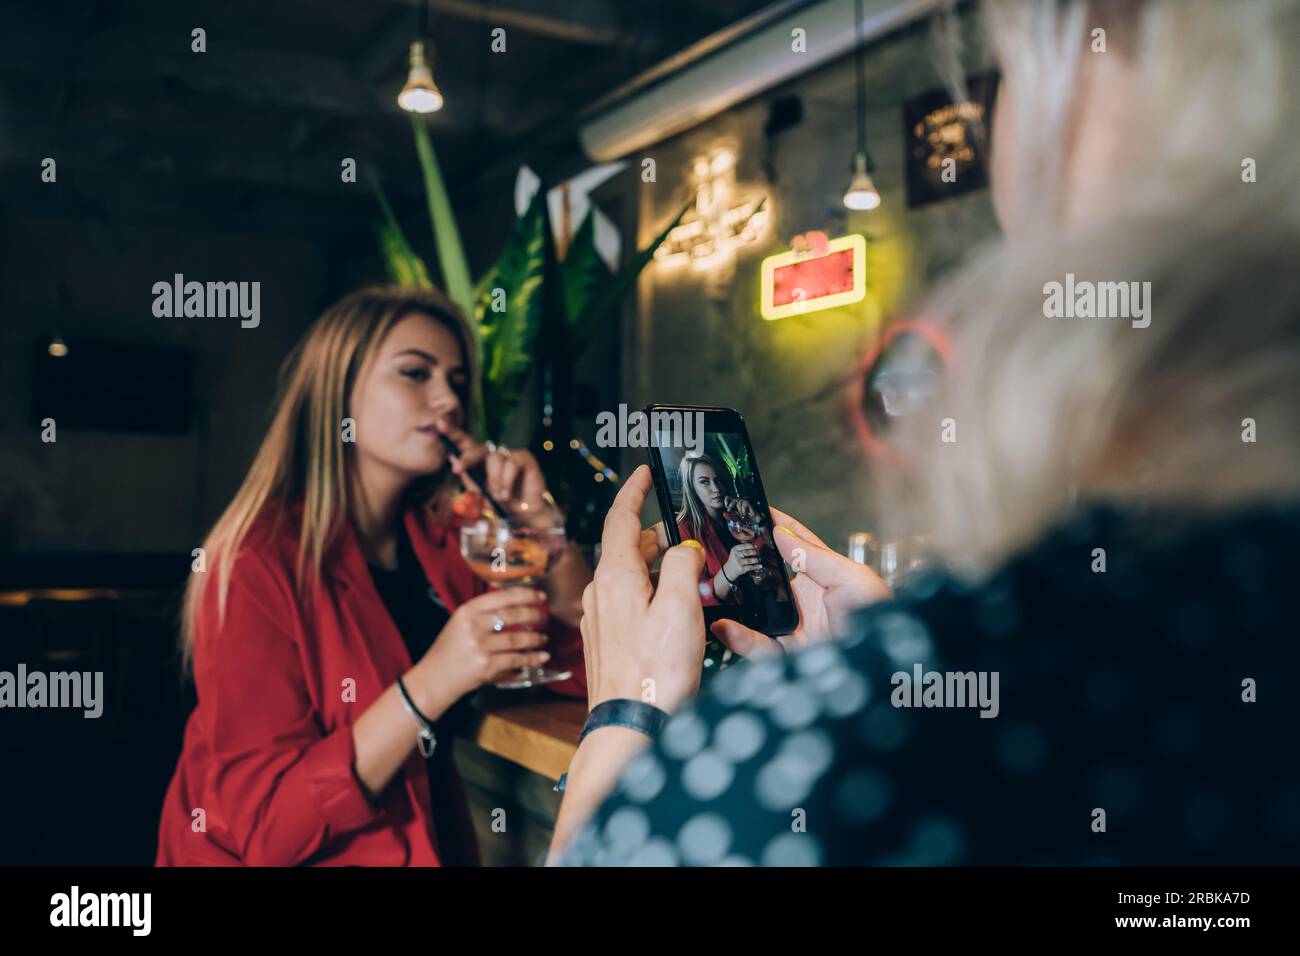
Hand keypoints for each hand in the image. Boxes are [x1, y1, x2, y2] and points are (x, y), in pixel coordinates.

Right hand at [412, 588, 551, 705]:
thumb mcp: (461, 622)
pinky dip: (532, 658)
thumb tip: (518, 602)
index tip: (541, 596)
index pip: (503, 597)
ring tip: (544, 638)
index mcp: (468, 610)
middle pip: (513, 615)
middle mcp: (473, 626)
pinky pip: (516, 659)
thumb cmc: (451, 648)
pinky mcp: (487, 666)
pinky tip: (542, 656)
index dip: (526, 595)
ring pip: (518, 639)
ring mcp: (480, 647)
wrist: (436, 677)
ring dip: (536, 638)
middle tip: (544, 617)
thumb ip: (484, 612)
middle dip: (534, 615)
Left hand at [435, 419, 549, 520]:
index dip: (452, 433)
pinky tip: (507, 493)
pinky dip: (507, 481)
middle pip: (477, 448)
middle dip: (466, 458)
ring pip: (494, 459)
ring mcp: (508, 454)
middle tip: (457, 470)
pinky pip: (511, 464)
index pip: (464, 444)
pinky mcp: (524, 457)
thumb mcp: (479, 493)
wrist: (524, 515)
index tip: (439, 425)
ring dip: (494, 481)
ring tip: (498, 497)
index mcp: (479, 462)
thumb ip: (468, 477)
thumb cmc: (500, 502)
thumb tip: (453, 458)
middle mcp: (492, 455)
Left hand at [580, 465, 706, 713]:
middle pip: (626, 548)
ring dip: (655, 568)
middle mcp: (599, 592)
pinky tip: (671, 609)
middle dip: (656, 536)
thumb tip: (684, 549)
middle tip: (686, 535)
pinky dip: (648, 592)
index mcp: (615, 575)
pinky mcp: (604, 640)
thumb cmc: (656, 672)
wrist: (630, 725)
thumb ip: (685, 566)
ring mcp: (598, 617)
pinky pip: (625, 601)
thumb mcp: (682, 608)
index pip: (620, 518)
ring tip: (688, 574)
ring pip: (627, 576)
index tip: (644, 473)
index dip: (633, 491)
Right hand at [711, 507, 891, 659]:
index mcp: (824, 577)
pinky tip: (724, 626)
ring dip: (734, 603)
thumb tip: (781, 534)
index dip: (777, 527)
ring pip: (756, 613)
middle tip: (720, 551)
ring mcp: (795, 628)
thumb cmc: (881, 617)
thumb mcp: (852, 578)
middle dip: (743, 566)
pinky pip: (758, 647)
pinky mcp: (788, 655)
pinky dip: (738, 638)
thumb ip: (814, 557)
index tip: (755, 510)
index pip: (796, 546)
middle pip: (767, 580)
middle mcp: (806, 601)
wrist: (885, 666)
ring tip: (713, 590)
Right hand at [723, 542, 760, 580]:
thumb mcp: (735, 552)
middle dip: (755, 552)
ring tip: (759, 559)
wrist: (729, 570)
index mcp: (734, 549)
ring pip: (750, 560)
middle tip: (758, 553)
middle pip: (748, 552)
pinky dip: (756, 566)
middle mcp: (735, 555)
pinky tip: (759, 566)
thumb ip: (743, 548)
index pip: (745, 546)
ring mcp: (738, 562)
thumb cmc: (734, 560)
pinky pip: (751, 567)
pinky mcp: (741, 569)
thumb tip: (755, 546)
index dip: (752, 546)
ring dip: (756, 560)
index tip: (756, 547)